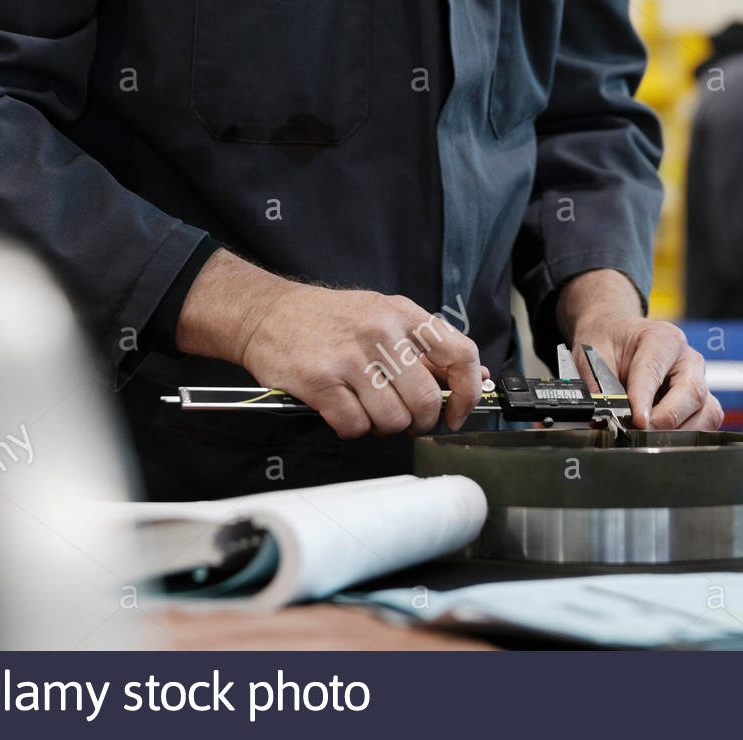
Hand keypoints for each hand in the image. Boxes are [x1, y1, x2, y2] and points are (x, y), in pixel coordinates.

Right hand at [176, 250, 484, 437]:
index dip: (468, 393)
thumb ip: (426, 346)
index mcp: (404, 314)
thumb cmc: (329, 318)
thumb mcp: (383, 314)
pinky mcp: (321, 382)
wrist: (266, 313)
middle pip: (426, 401)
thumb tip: (477, 377)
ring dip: (384, 428)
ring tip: (369, 411)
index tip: (457, 412)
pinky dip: (353, 429)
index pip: (461, 354)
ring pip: (393, 421)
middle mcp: (381, 333)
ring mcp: (350, 358)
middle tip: (406, 420)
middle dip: (420, 423)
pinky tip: (343, 411)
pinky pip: (355, 427)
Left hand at [556, 270, 722, 430]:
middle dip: (667, 418)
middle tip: (642, 433)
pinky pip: (706, 421)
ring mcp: (699, 380)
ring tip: (651, 439)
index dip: (645, 398)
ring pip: (706, 411)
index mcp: (662, 338)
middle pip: (691, 392)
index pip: (655, 371)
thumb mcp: (595, 355)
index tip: (637, 420)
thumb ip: (598, 386)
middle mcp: (688, 358)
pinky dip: (688, 435)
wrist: (620, 335)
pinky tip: (664, 438)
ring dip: (681, 431)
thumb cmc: (612, 342)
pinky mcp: (702, 400)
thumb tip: (601, 418)